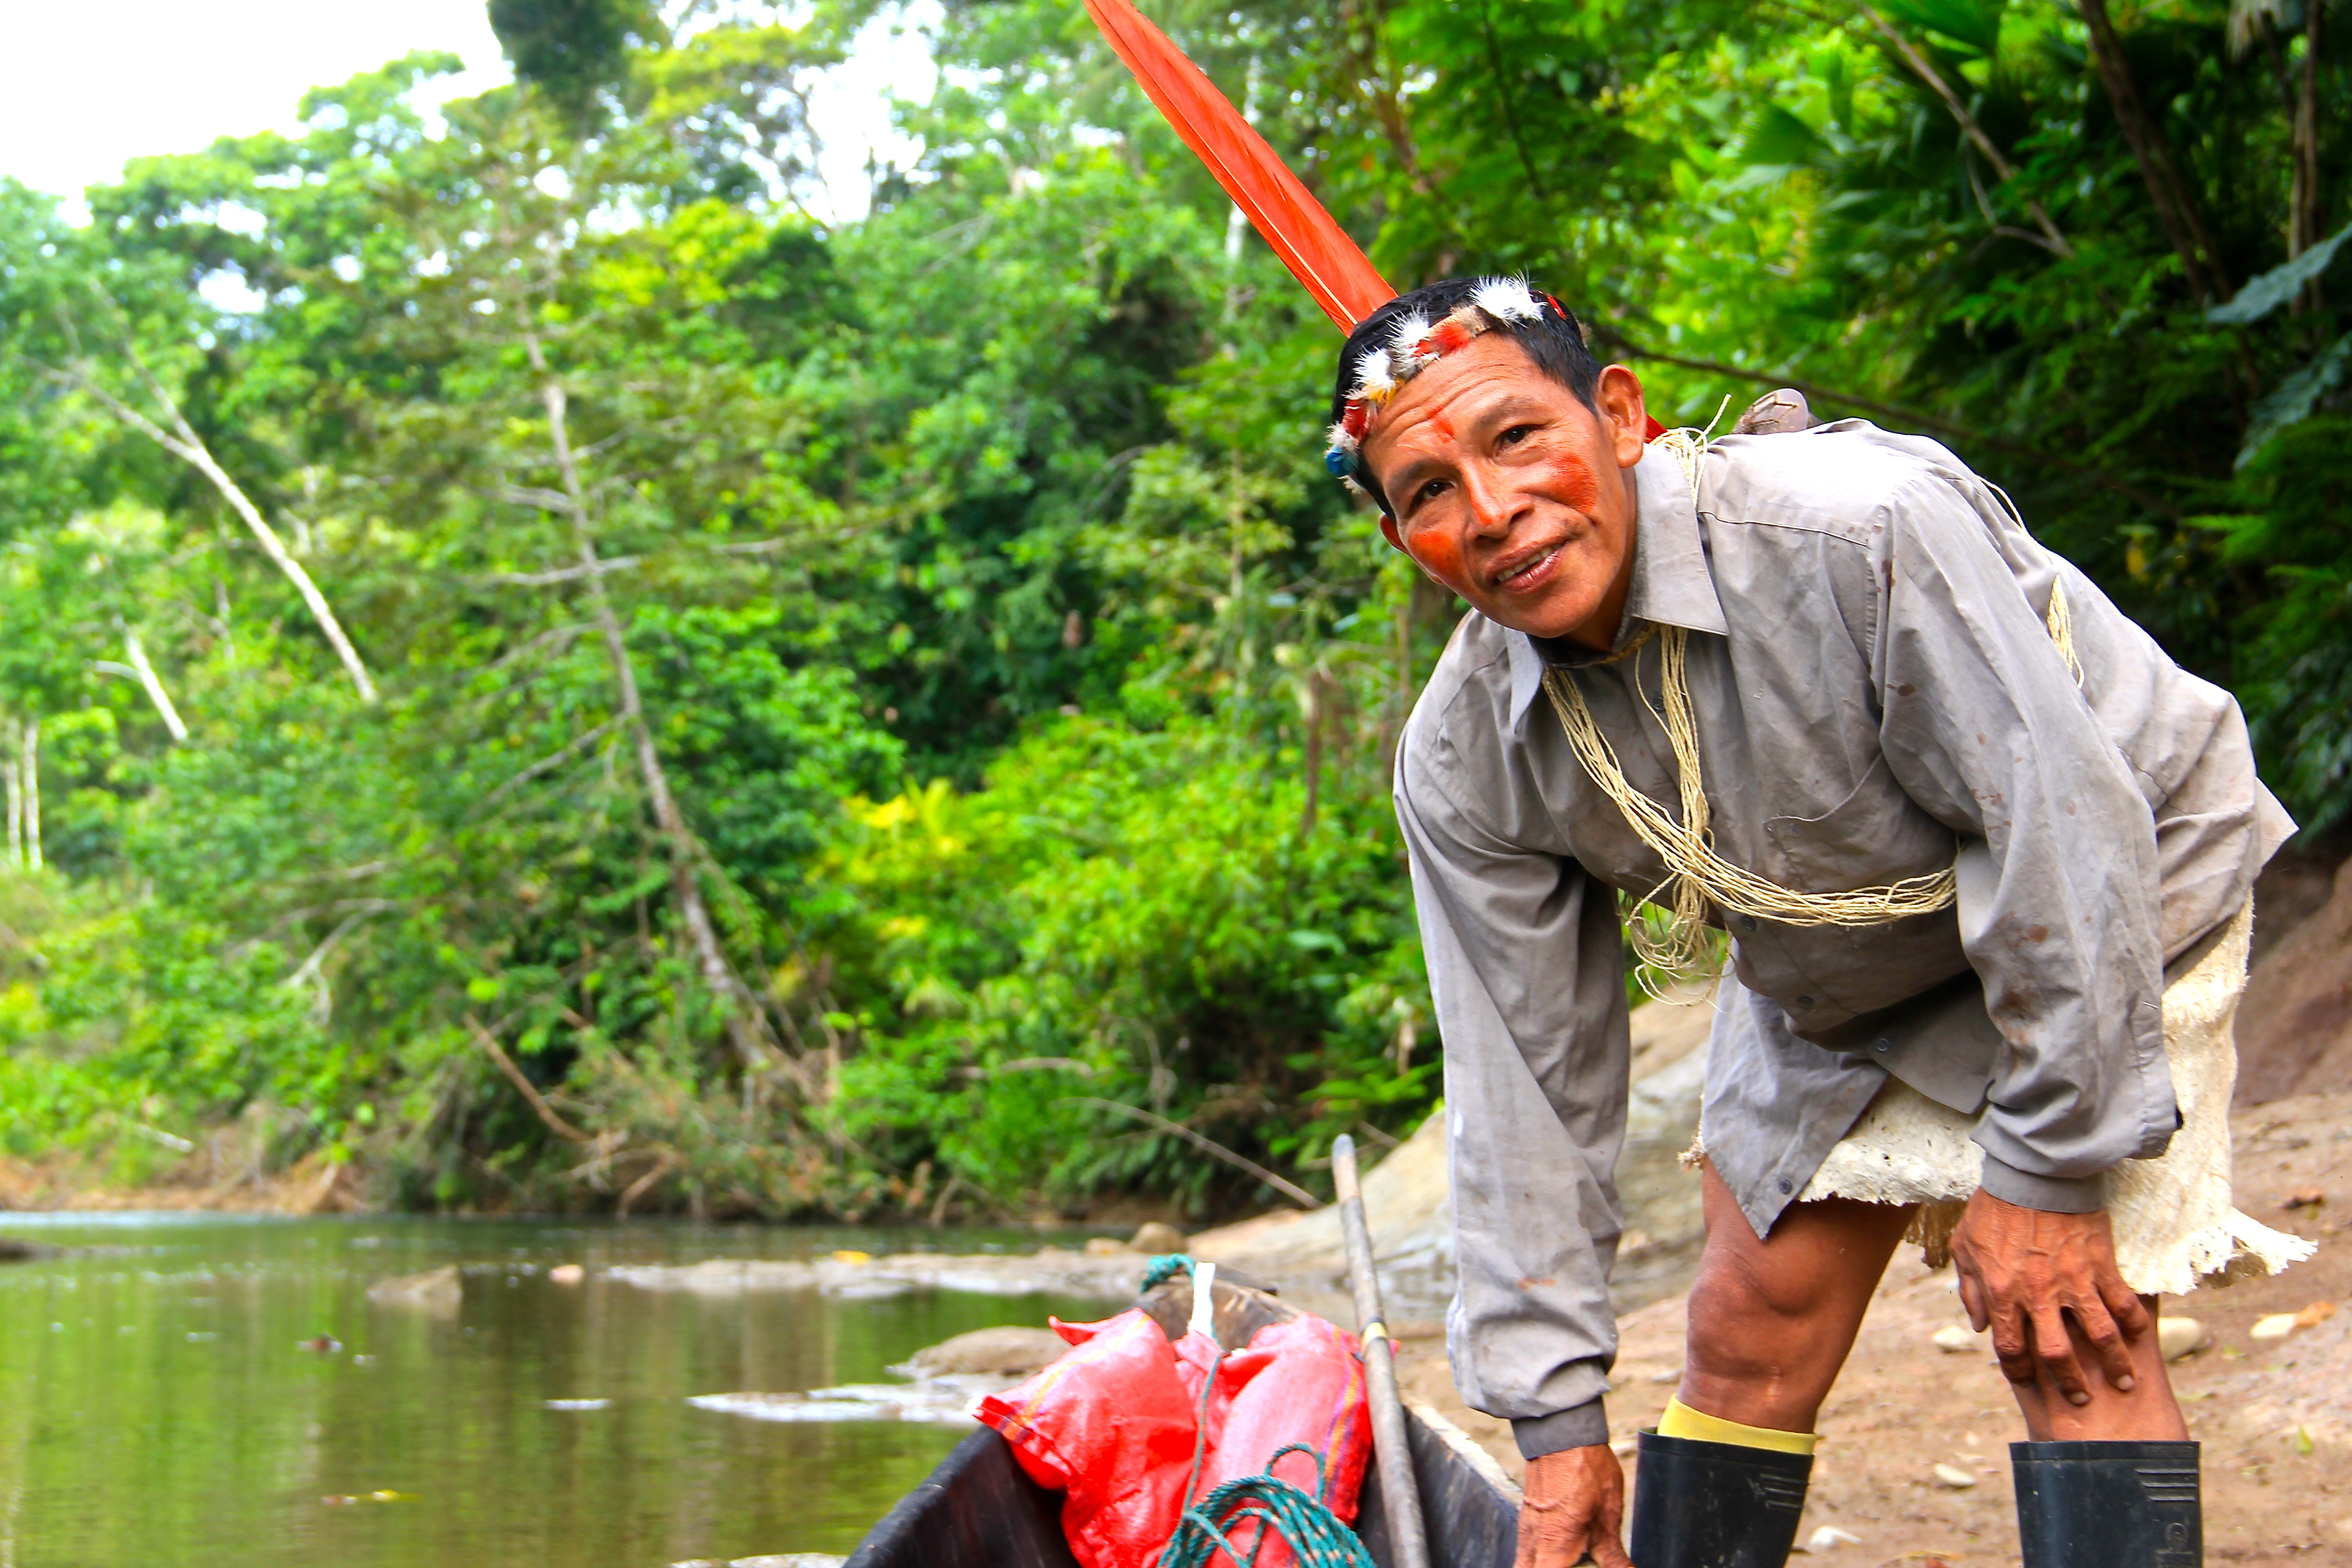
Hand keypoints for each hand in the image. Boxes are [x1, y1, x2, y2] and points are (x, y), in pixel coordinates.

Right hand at [1516, 1444, 1630, 1567]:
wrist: (1562, 1433)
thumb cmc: (1585, 1471)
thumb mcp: (1607, 1515)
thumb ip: (1612, 1554)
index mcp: (1553, 1547)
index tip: (1581, 1567)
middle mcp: (1533, 1542)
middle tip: (1574, 1561)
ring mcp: (1525, 1530)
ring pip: (1526, 1563)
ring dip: (1545, 1563)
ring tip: (1569, 1558)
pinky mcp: (1526, 1518)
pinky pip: (1527, 1550)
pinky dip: (1540, 1556)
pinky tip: (1561, 1548)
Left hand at [1948, 1187, 2150, 1406]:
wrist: (2031, 1174)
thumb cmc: (1994, 1208)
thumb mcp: (1966, 1247)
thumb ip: (1971, 1289)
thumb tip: (1978, 1326)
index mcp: (2003, 1293)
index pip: (2010, 1349)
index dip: (2018, 1372)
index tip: (2026, 1382)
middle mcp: (2039, 1295)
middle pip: (2057, 1354)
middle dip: (2071, 1383)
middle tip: (2082, 1399)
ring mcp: (2073, 1282)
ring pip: (2099, 1337)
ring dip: (2114, 1364)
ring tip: (2124, 1381)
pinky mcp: (2101, 1265)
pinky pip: (2123, 1302)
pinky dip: (2133, 1323)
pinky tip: (2138, 1336)